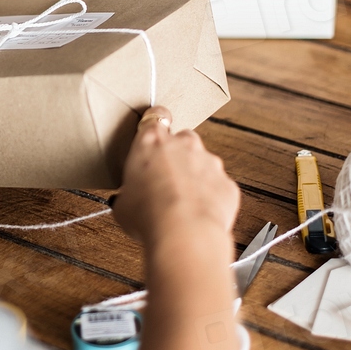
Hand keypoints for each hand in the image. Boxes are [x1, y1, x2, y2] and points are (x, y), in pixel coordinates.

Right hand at [113, 106, 239, 246]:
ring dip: (195, 177)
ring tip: (182, 203)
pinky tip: (198, 215)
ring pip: (203, 163)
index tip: (156, 128)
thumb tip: (125, 202)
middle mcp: (184, 145)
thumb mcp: (123, 205)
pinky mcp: (227, 183)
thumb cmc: (149, 216)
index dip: (156, 121)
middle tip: (165, 177)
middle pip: (183, 139)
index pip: (156, 116)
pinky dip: (211, 197)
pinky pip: (219, 186)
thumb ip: (126, 194)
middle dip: (177, 154)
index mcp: (152, 142)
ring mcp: (209, 162)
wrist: (184, 233)